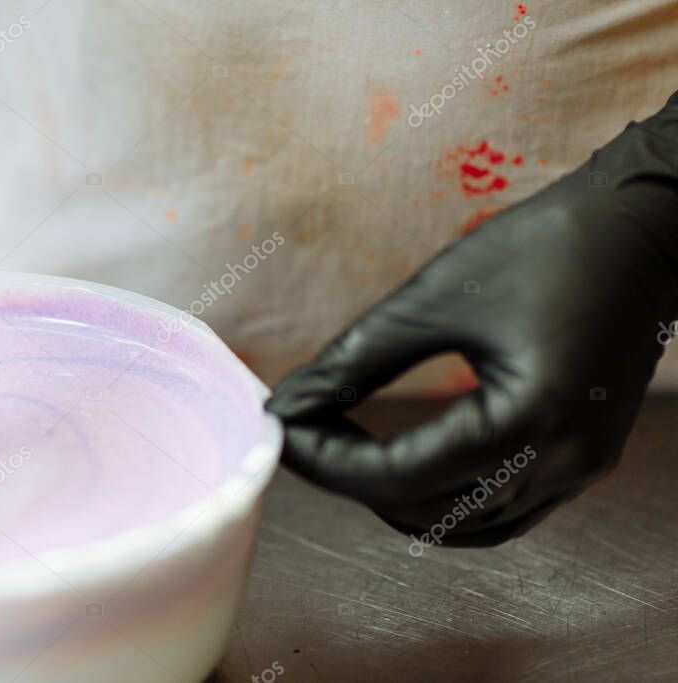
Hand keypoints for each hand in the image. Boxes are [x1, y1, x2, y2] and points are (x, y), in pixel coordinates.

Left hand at [267, 93, 677, 547]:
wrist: (645, 230)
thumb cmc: (548, 247)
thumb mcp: (436, 298)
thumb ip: (357, 359)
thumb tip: (292, 400)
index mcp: (527, 423)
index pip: (397, 475)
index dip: (326, 461)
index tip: (279, 430)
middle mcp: (559, 465)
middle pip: (423, 509)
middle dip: (348, 477)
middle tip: (302, 430)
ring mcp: (577, 472)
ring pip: (459, 524)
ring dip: (391, 494)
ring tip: (341, 446)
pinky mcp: (581, 462)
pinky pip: (498, 513)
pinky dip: (439, 499)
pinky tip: (401, 465)